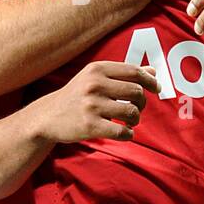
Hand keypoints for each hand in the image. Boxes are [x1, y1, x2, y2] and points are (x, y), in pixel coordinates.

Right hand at [34, 62, 158, 142]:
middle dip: (142, 103)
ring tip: (129, 122)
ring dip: (136, 119)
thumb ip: (124, 73)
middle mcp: (94, 84)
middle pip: (136, 91)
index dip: (150, 81)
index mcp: (97, 69)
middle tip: (136, 109)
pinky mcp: (90, 125)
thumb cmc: (77, 96)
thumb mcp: (95, 78)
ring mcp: (91, 105)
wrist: (47, 116)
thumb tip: (153, 71)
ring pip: (132, 112)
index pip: (134, 71)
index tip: (156, 88)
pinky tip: (124, 132)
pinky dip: (128, 134)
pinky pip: (122, 131)